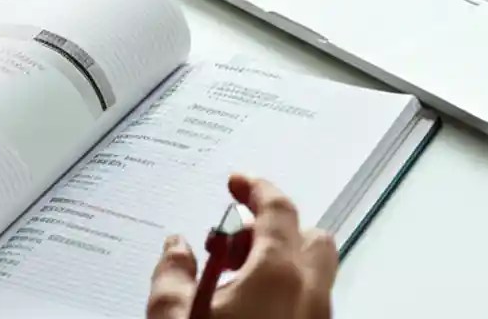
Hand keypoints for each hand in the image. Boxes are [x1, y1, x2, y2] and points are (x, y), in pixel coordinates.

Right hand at [147, 175, 337, 318]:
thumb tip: (175, 248)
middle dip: (274, 228)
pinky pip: (309, 301)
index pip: (279, 209)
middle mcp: (311, 296)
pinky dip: (285, 290)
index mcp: (278, 277)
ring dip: (280, 262)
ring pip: (314, 272)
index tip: (237, 182)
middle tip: (234, 242)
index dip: (256, 188)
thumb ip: (173, 277)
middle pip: (309, 237)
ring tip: (233, 281)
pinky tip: (249, 309)